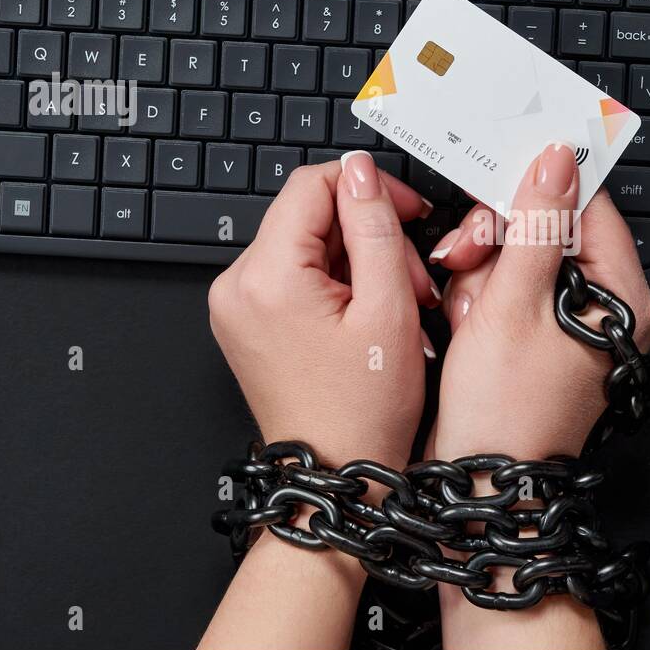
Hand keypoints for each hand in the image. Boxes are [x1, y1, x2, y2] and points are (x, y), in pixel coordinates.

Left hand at [208, 151, 439, 468]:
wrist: (335, 478)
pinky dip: (336, 284)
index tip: (408, 213)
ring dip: (358, 261)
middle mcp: (236, 286)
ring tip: (395, 306)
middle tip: (413, 278)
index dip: (369, 188)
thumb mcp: (389, 308)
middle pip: (310, 215)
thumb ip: (376, 228)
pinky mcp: (246, 322)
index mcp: (266, 277)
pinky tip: (367, 316)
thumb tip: (361, 171)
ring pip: (307, 244)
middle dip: (369, 235)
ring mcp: (236, 306)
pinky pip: (295, 274)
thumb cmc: (363, 412)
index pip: (312, 185)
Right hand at [427, 142, 649, 460]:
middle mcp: (601, 308)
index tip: (496, 177)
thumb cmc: (506, 414)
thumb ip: (535, 224)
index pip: (587, 207)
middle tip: (469, 255)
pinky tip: (468, 326)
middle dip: (499, 241)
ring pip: (517, 256)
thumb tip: (556, 162)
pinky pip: (505, 290)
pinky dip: (479, 301)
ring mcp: (566, 323)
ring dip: (482, 276)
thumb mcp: (512, 303)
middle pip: (547, 228)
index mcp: (618, 297)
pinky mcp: (536, 337)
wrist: (480, 484)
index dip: (538, 187)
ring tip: (471, 313)